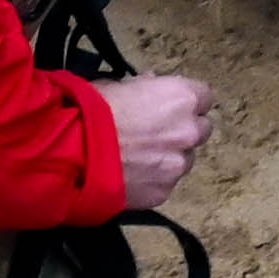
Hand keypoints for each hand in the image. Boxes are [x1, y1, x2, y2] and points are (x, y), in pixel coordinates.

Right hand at [100, 72, 212, 207]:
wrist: (73, 153)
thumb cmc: (93, 109)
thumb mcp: (119, 84)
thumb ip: (145, 88)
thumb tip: (151, 87)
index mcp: (183, 99)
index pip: (205, 97)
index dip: (186, 102)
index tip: (169, 106)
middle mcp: (189, 132)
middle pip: (201, 130)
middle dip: (183, 130)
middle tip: (156, 133)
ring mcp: (178, 165)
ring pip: (185, 159)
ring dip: (170, 156)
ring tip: (139, 158)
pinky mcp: (164, 192)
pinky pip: (165, 183)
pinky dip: (153, 179)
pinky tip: (130, 176)